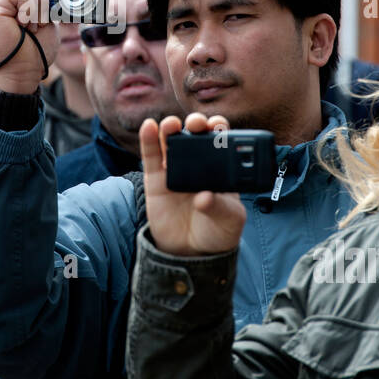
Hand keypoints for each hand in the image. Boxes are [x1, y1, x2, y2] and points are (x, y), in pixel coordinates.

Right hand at [139, 113, 245, 256]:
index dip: (218, 128)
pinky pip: (151, 157)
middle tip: (197, 125)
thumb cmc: (218, 232)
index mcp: (220, 168)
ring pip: (171, 141)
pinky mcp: (156, 181)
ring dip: (171, 127)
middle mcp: (197, 164)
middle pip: (195, 135)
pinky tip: (148, 127)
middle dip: (196, 124)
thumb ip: (220, 207)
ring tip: (171, 125)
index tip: (217, 126)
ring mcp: (174, 170)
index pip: (220, 141)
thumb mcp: (230, 221)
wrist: (193, 254)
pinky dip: (148, 139)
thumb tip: (204, 197)